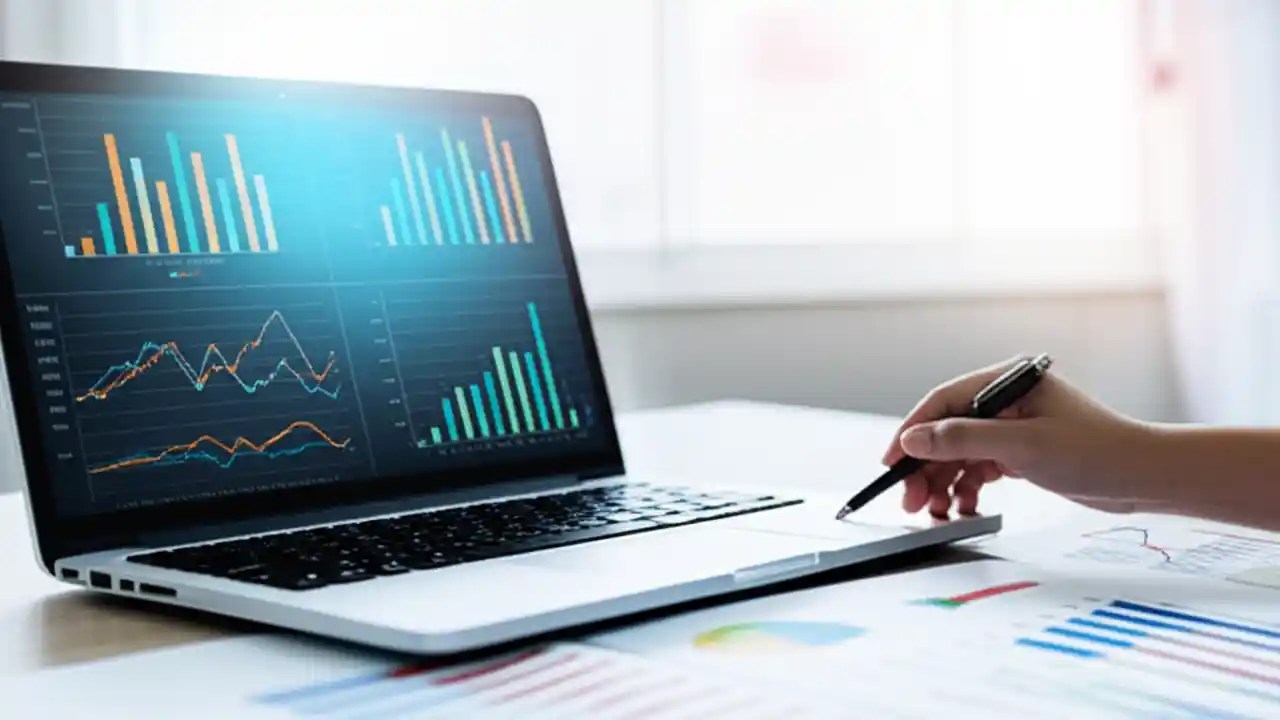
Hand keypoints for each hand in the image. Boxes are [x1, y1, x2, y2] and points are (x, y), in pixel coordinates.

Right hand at [882, 357, 1155, 516]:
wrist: (1145, 477)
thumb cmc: (1096, 452)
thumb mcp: (1022, 446)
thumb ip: (962, 439)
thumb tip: (912, 439)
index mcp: (1007, 380)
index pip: (944, 401)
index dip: (912, 432)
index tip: (891, 462)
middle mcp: (1006, 399)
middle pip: (948, 430)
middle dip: (926, 467)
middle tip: (910, 501)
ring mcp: (1013, 426)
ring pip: (960, 453)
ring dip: (943, 482)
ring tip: (934, 512)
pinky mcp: (1020, 451)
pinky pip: (979, 467)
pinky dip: (967, 488)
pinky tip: (963, 508)